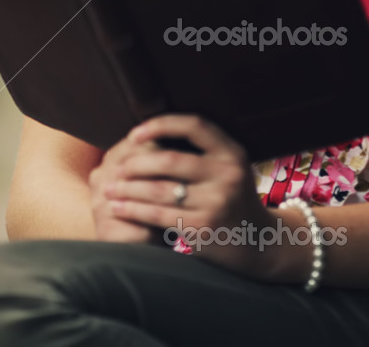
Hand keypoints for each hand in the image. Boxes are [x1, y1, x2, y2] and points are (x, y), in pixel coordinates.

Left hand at [99, 113, 274, 278]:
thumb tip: (153, 135)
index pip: (194, 125)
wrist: (259, 242)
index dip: (161, 124)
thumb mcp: (230, 168)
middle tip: (116, 167)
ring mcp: (216, 202)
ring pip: (159, 190)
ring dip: (128, 188)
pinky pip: (158, 215)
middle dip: (136, 163)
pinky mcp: (202, 228)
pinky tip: (118, 207)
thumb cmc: (234, 199)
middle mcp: (227, 174)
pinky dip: (134, 210)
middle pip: (170, 161)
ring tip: (109, 187)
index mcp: (232, 152)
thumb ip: (203, 153)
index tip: (135, 133)